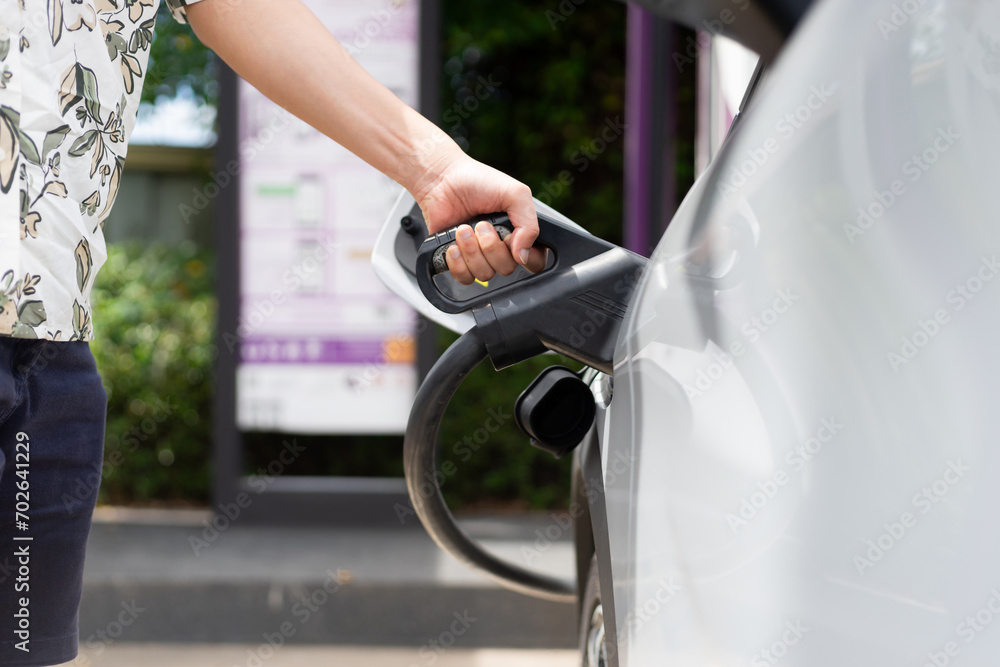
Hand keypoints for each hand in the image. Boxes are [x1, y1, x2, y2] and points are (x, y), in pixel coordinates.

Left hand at [412, 152, 545, 284]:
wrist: (442, 179)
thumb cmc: (478, 181)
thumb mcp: (515, 194)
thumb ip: (529, 224)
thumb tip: (523, 256)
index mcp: (520, 233)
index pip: (535, 261)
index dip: (525, 257)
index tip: (510, 238)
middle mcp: (501, 247)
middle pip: (507, 269)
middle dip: (491, 246)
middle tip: (481, 225)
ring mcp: (479, 255)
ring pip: (484, 274)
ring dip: (471, 250)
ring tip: (463, 228)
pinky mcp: (458, 260)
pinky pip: (464, 278)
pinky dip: (457, 263)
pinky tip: (453, 244)